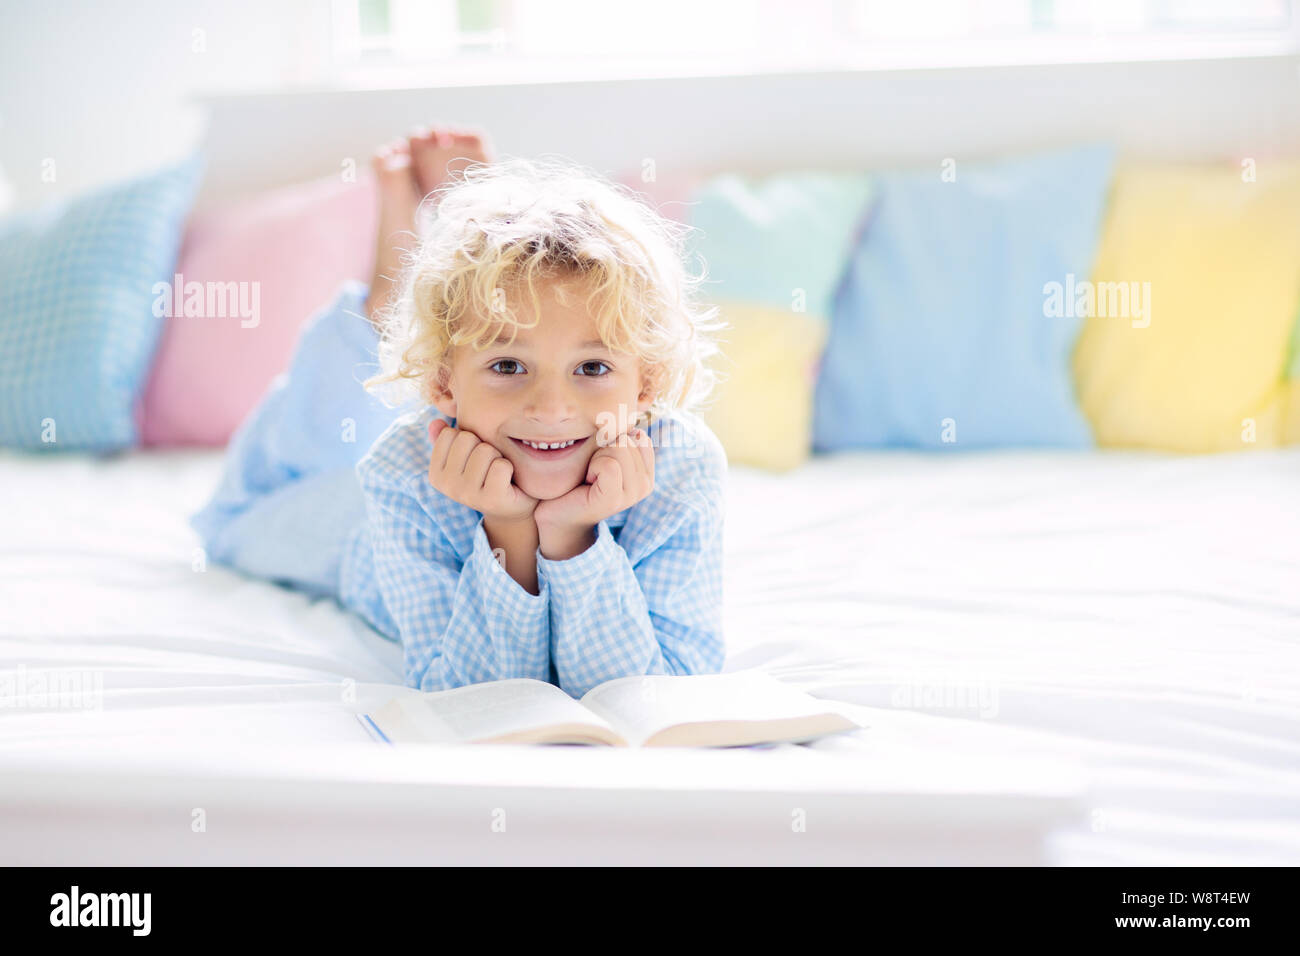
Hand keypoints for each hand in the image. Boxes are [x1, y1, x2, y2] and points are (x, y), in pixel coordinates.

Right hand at [427, 418, 537, 521]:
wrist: (511, 506)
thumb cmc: (486, 475)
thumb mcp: (465, 457)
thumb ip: (448, 440)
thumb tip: (436, 422)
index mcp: (436, 474)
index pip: (449, 433)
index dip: (468, 439)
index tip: (472, 457)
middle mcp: (447, 486)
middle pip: (467, 438)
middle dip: (482, 446)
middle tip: (488, 466)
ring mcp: (468, 495)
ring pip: (485, 450)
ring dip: (497, 457)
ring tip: (497, 473)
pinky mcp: (491, 499)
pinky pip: (501, 465)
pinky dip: (508, 468)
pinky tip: (507, 481)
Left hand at [533, 427, 654, 544]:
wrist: (556, 512)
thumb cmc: (577, 479)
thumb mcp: (603, 451)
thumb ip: (621, 437)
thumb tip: (635, 428)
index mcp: (647, 472)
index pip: (639, 435)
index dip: (612, 441)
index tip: (601, 461)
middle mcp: (645, 484)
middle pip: (627, 440)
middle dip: (603, 449)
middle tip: (592, 471)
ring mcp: (632, 494)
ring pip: (619, 448)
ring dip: (596, 457)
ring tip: (589, 476)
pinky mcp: (614, 500)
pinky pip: (609, 465)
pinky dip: (593, 467)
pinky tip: (587, 482)